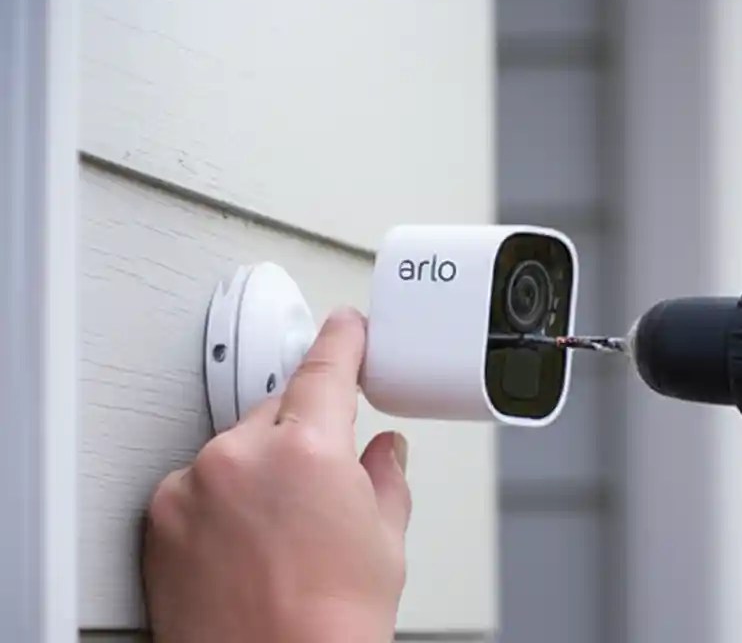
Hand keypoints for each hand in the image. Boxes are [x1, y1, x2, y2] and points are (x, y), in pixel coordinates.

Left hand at [143, 308, 410, 642]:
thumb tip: (384, 455)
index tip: (346, 327)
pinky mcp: (159, 519)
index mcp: (307, 450)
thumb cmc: (329, 626)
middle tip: (324, 486)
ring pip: (235, 449)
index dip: (343, 340)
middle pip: (278, 411)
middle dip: (304, 434)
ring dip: (258, 470)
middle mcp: (241, 456)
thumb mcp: (385, 542)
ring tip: (282, 533)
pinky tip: (246, 546)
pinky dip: (219, 501)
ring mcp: (193, 486)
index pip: (327, 367)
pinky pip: (197, 485)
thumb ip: (384, 478)